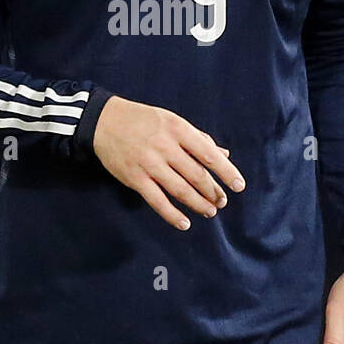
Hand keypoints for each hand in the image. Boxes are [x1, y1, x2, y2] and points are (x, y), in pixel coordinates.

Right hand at [92, 95, 244, 229]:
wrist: (104, 121)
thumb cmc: (143, 120)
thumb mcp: (172, 121)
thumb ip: (198, 138)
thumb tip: (224, 154)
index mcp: (178, 129)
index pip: (209, 154)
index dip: (226, 172)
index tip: (239, 186)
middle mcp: (165, 146)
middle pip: (196, 175)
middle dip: (213, 192)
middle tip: (222, 202)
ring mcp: (149, 164)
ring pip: (180, 190)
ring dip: (198, 204)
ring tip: (210, 211)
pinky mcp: (134, 178)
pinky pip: (157, 200)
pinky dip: (172, 214)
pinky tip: (184, 223)